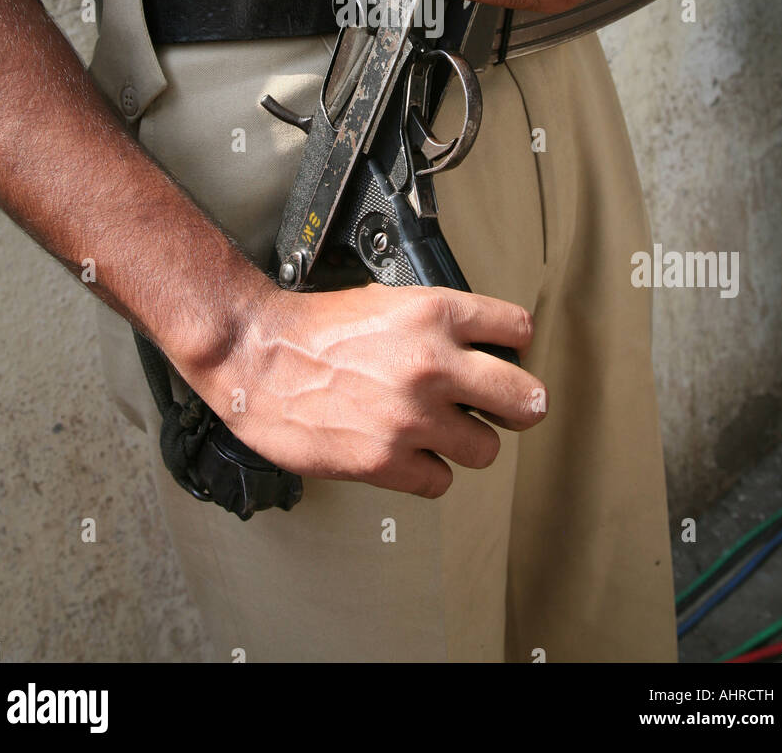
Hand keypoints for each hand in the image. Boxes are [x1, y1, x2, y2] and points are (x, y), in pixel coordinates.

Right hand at [180, 281, 544, 498]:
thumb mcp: (386, 301)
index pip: (517, 329)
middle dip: (519, 406)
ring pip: (486, 449)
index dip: (516, 347)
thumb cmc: (313, 329)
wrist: (257, 356)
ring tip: (440, 433)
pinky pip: (440, 481)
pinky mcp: (387, 461)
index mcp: (434, 314)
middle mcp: (432, 364)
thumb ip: (435, 323)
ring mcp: (412, 417)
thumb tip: (474, 348)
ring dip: (466, 444)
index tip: (510, 358)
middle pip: (524, 398)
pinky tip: (407, 453)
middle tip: (509, 410)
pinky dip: (426, 472)